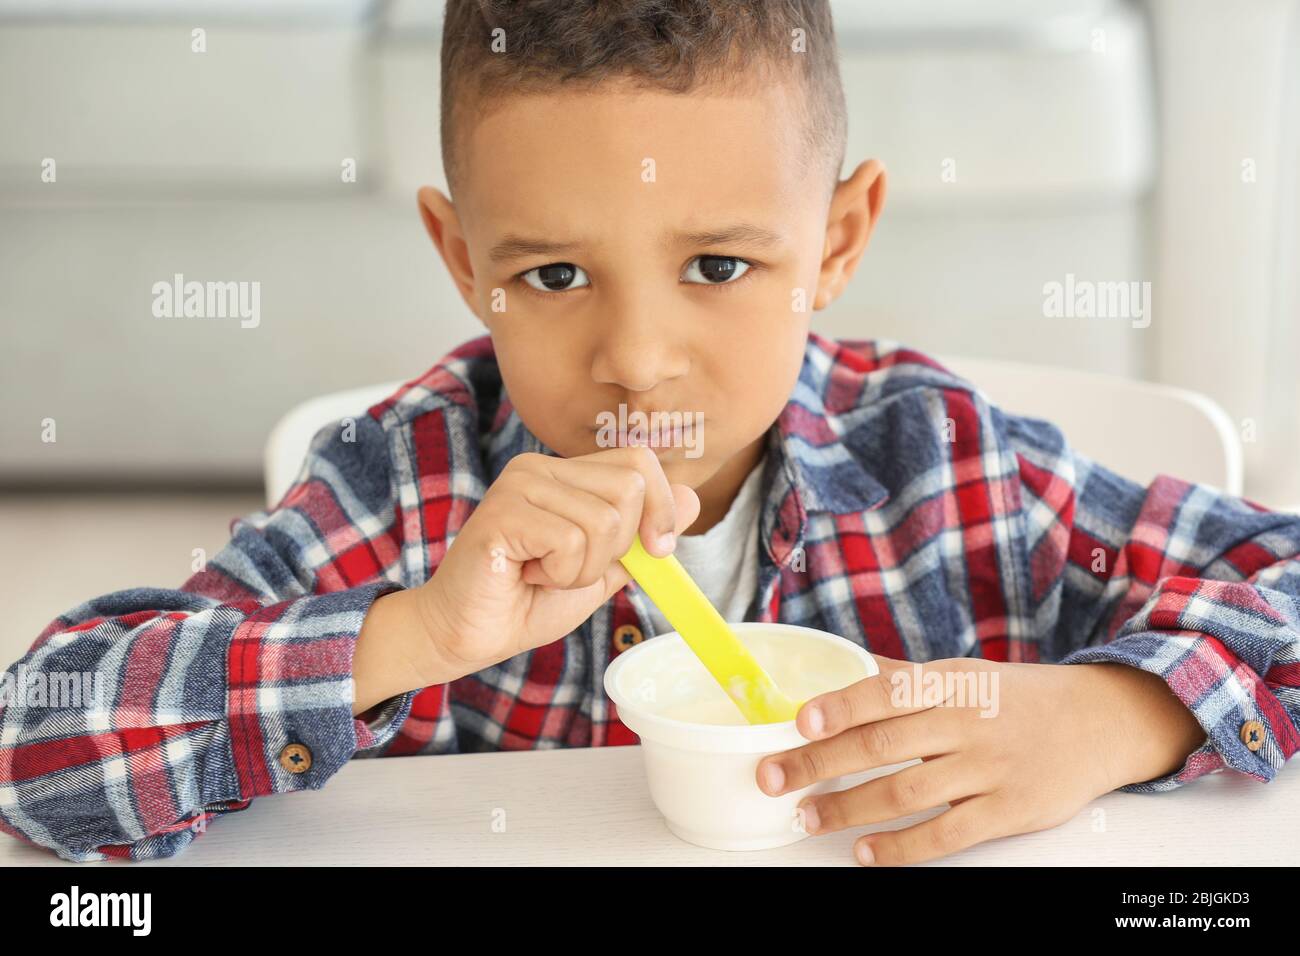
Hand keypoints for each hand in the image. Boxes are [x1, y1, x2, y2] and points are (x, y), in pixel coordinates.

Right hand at [413, 446, 699, 683]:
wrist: (470, 635)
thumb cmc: (530, 602)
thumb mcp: (604, 568)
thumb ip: (642, 535)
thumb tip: (693, 497)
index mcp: (566, 473)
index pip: (639, 460)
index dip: (662, 506)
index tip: (657, 550)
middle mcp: (540, 468)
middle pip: (629, 487)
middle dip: (618, 547)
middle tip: (570, 568)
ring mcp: (518, 486)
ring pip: (604, 521)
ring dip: (584, 569)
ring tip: (544, 574)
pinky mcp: (500, 514)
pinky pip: (570, 541)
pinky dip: (561, 575)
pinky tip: (527, 575)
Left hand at [755, 655, 1206, 865]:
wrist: (1101, 722)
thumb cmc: (1017, 697)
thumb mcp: (965, 672)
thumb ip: (906, 676)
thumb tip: (844, 667)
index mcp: (951, 682)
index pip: (886, 690)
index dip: (840, 706)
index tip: (798, 722)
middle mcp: (966, 722)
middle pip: (881, 745)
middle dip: (819, 763)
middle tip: (773, 778)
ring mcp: (989, 768)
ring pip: (905, 792)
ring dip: (848, 808)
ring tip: (806, 818)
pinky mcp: (1009, 811)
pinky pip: (946, 834)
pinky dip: (901, 847)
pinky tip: (865, 853)